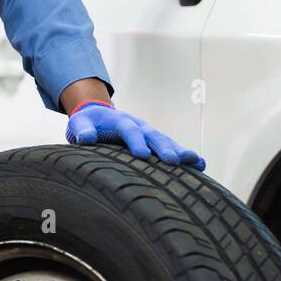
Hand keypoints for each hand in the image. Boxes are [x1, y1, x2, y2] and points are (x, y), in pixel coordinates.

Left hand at [66, 102, 205, 168]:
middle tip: (174, 161)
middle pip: (153, 135)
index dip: (135, 141)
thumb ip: (82, 131)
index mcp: (119, 121)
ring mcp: (148, 132)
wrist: (97, 114)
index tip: (142, 154)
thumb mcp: (79, 124)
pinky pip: (171, 147)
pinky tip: (200, 166)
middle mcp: (138, 125)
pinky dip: (185, 155)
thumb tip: (85, 138)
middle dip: (164, 148)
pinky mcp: (154, 141)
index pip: (128, 130)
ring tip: (196, 162)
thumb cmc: (87, 123)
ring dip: (181, 151)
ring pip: (166, 141)